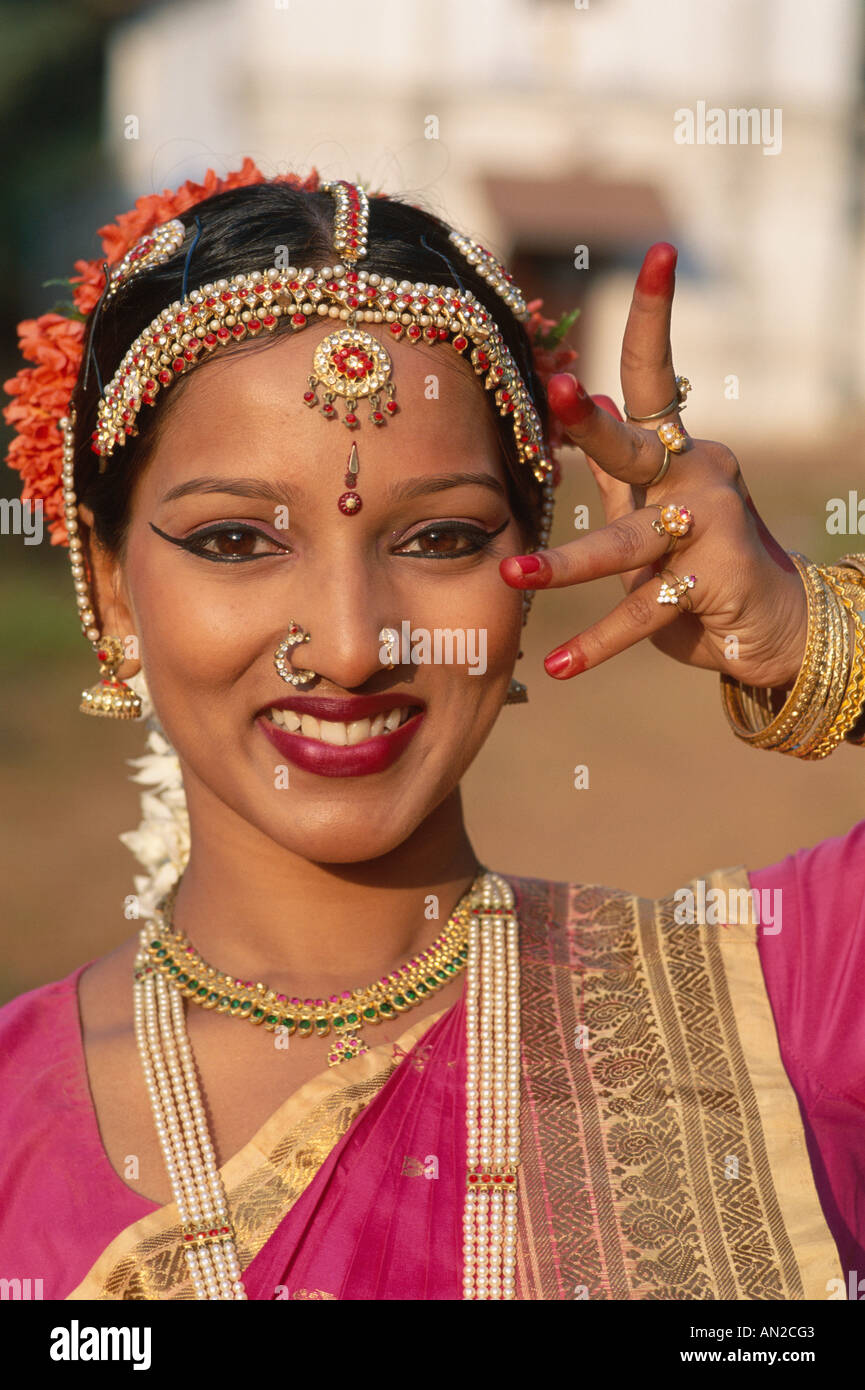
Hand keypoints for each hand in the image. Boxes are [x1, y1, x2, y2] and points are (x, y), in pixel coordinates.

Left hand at [501, 243, 807, 688]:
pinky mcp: (710, 585)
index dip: (653, 317)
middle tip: (558, 392)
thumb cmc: (699, 562)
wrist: (772, 625)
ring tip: (512, 572)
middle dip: (593, 426)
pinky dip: (597, 644)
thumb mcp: (653, 512)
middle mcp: (696, 479)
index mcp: (676, 454)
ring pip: (627, 542)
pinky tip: (556, 668)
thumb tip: (585, 404)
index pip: (657, 378)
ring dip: (567, 562)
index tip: (656, 251)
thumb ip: (618, 470)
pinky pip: (642, 613)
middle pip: (635, 448)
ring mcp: (706, 532)